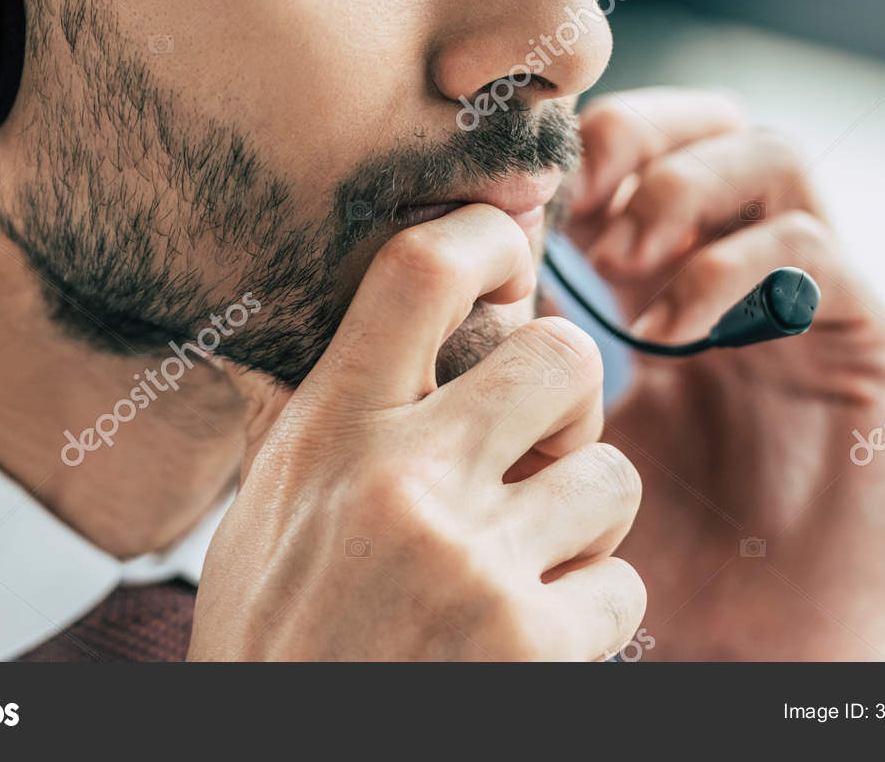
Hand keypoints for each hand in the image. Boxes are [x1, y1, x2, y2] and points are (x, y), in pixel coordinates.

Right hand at [190, 204, 644, 660]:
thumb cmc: (274, 648)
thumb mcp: (262, 518)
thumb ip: (323, 421)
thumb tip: (378, 329)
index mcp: (329, 435)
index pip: (419, 271)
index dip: (485, 236)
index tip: (509, 253)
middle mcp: (404, 483)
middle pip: (561, 358)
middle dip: (568, 400)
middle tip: (540, 444)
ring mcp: (475, 566)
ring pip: (612, 476)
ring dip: (583, 519)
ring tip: (525, 562)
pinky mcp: (536, 648)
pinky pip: (622, 586)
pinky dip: (592, 613)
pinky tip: (533, 638)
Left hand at [567, 88, 884, 660]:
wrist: (751, 647)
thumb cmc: (651, 544)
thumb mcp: (568, 428)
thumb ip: (527, 343)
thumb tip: (456, 263)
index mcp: (678, 276)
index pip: (649, 147)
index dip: (586, 144)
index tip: (522, 193)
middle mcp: (755, 272)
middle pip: (718, 122)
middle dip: (640, 136)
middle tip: (577, 198)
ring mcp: (817, 302)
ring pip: (773, 158)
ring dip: (680, 193)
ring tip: (621, 266)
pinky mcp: (873, 345)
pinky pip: (812, 254)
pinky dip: (729, 269)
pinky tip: (670, 330)